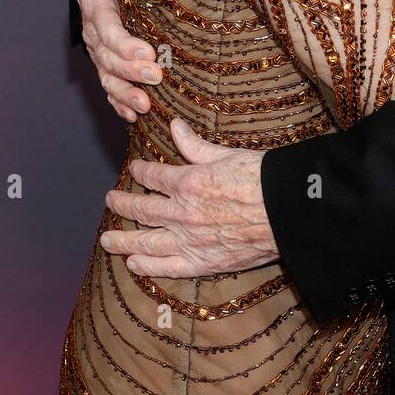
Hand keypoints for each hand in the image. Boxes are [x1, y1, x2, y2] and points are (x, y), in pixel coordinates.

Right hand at [78, 0, 161, 120]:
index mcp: (97, 5)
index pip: (108, 29)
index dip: (125, 44)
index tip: (146, 54)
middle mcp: (94, 32)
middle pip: (108, 57)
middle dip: (131, 71)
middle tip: (156, 77)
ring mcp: (99, 50)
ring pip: (107, 77)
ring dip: (125, 93)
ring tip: (145, 106)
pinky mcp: (106, 62)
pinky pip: (109, 86)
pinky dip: (119, 102)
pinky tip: (134, 116)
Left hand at [101, 118, 276, 277]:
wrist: (287, 210)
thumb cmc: (262, 178)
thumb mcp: (227, 155)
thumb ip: (196, 146)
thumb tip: (175, 127)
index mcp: (188, 182)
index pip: (153, 176)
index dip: (140, 172)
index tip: (134, 170)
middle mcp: (182, 213)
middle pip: (141, 209)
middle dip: (121, 205)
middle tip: (109, 202)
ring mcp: (189, 241)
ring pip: (145, 242)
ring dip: (123, 241)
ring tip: (107, 240)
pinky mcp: (202, 263)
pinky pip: (166, 267)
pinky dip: (147, 266)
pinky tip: (134, 264)